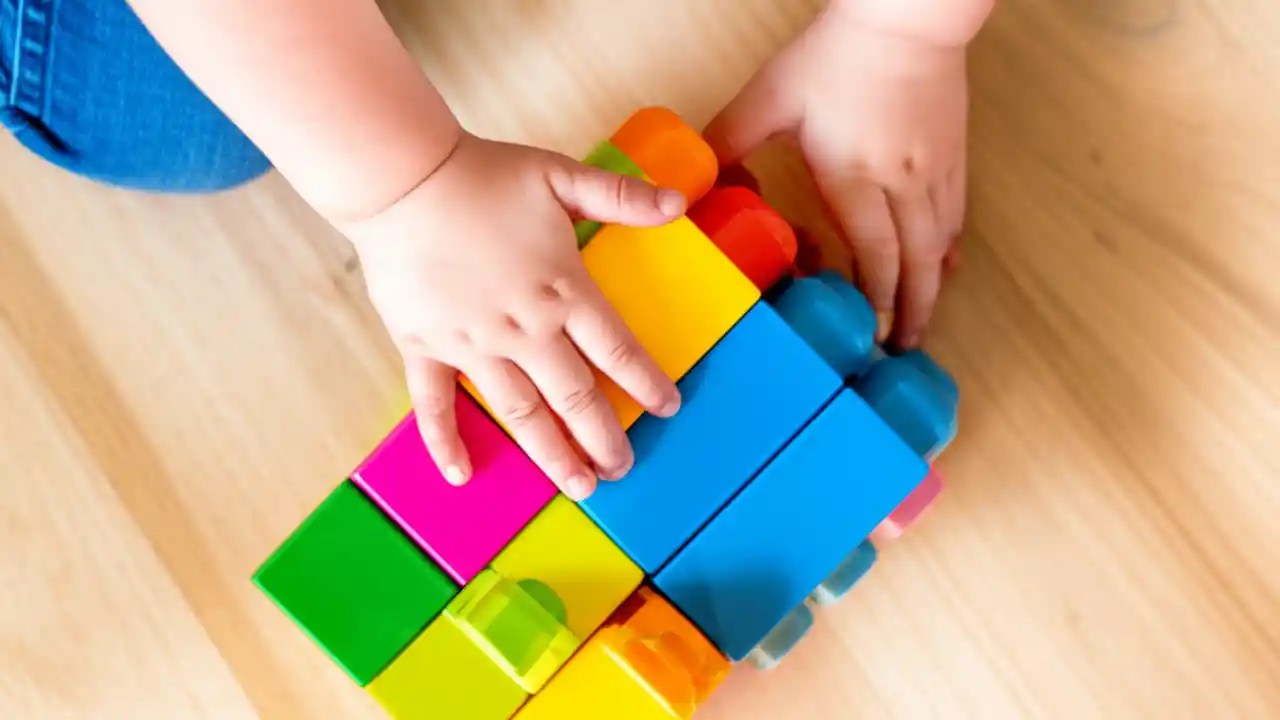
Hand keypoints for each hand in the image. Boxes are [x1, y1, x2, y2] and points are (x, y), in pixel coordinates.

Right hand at [339, 132, 686, 499]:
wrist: (402, 180)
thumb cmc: (483, 177)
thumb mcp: (560, 175)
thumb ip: (621, 196)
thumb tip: (680, 201)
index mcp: (561, 290)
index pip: (615, 349)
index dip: (645, 382)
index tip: (667, 408)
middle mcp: (524, 329)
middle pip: (574, 396)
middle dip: (602, 439)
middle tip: (621, 471)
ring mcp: (473, 345)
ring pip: (520, 412)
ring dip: (551, 455)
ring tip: (577, 487)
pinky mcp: (425, 348)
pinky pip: (436, 404)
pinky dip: (446, 442)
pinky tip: (463, 475)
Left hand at [705, 4, 972, 347]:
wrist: (905, 17)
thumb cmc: (835, 55)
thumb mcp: (770, 97)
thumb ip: (728, 141)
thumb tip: (693, 181)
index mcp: (854, 175)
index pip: (872, 253)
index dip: (872, 297)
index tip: (867, 333)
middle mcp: (901, 184)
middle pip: (915, 263)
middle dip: (908, 311)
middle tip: (898, 348)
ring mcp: (933, 172)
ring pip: (940, 245)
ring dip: (931, 289)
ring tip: (919, 323)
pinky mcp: (952, 156)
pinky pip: (956, 216)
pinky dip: (949, 249)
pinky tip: (945, 265)